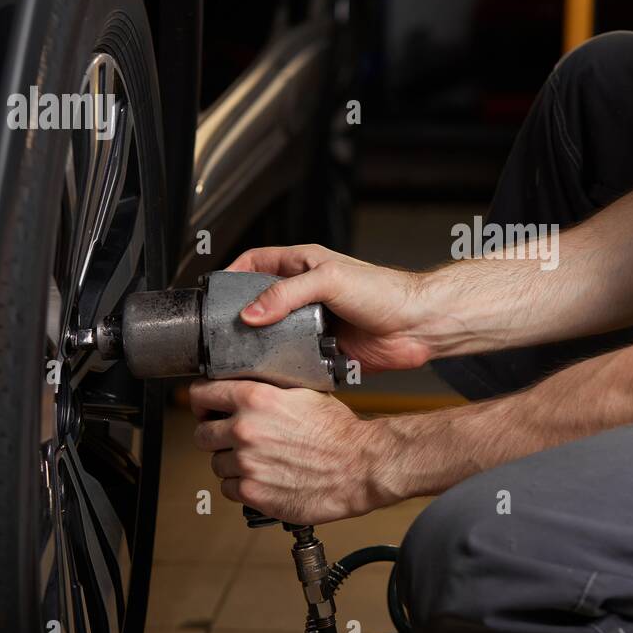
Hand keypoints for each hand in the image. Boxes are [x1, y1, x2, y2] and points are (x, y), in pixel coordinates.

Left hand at [189, 379, 398, 523]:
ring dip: (231, 462)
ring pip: (215, 463)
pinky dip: (241, 485)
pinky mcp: (252, 493)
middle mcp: (245, 430)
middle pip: (201, 433)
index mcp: (255, 399)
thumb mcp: (304, 393)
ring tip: (256, 461)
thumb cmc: (339, 432)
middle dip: (215, 434)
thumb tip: (249, 388)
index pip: (202, 393)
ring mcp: (246, 464)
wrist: (359, 466)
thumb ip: (269, 390)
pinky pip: (228, 489)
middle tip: (233, 438)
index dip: (203, 400)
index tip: (206, 407)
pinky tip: (261, 478)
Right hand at [227, 245, 433, 373]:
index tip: (215, 291)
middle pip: (261, 302)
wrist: (418, 326)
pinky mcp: (323, 349)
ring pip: (275, 333)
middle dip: (242, 314)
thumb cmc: (386, 291)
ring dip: (262, 343)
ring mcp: (313, 322)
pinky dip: (285, 364)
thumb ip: (287, 294)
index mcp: (305, 266)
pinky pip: (294, 358)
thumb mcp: (330, 280)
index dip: (233, 273)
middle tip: (224, 329)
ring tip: (244, 354)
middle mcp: (306, 294)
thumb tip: (251, 313)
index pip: (256, 262)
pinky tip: (277, 370)